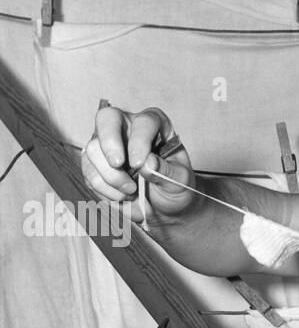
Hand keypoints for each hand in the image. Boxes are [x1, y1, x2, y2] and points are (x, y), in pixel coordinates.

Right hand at [80, 103, 195, 227]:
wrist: (161, 208)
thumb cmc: (173, 187)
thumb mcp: (181, 181)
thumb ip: (167, 171)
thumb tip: (147, 163)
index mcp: (154, 125)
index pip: (143, 122)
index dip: (139, 141)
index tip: (139, 164)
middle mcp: (127, 128)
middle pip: (107, 119)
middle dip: (110, 143)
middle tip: (118, 165)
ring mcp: (106, 144)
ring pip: (93, 149)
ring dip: (111, 176)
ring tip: (132, 191)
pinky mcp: (93, 163)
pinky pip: (89, 172)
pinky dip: (105, 189)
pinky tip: (121, 196)